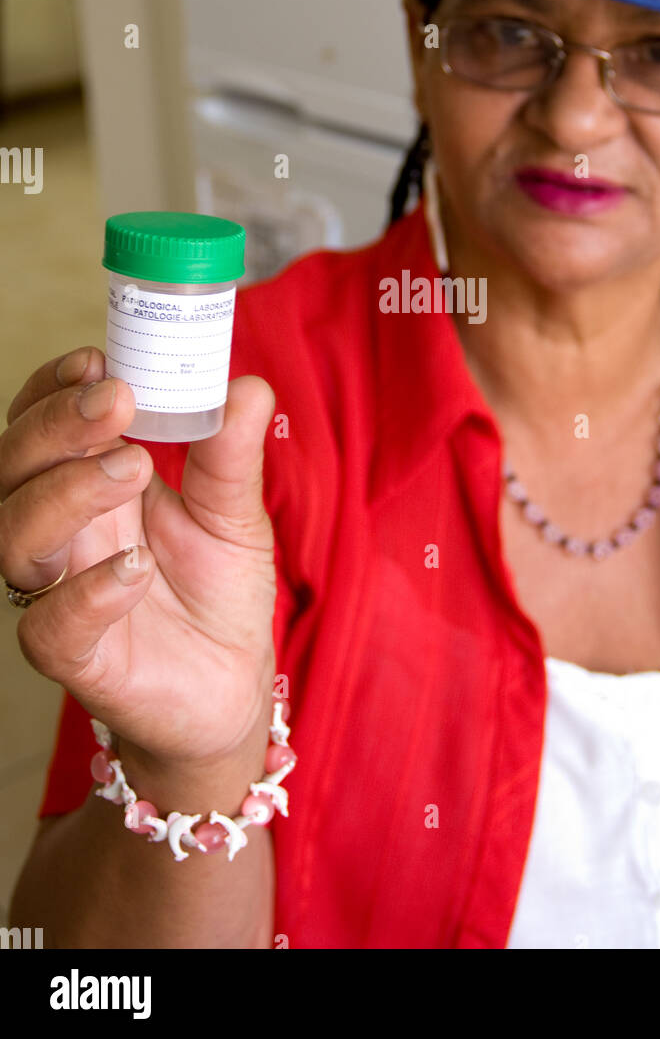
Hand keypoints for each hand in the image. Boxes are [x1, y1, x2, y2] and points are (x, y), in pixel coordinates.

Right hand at [0, 347, 278, 768]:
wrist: (231, 688)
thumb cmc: (218, 593)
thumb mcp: (236, 513)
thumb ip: (233, 454)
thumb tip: (247, 387)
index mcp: (91, 487)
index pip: (42, 424)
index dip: (55, 389)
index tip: (97, 361)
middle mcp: (64, 535)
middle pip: (13, 469)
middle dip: (56, 426)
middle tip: (116, 402)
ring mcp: (62, 595)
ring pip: (15, 538)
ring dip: (66, 493)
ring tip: (135, 470)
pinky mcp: (80, 659)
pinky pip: (50, 627)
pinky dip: (86, 592)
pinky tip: (134, 568)